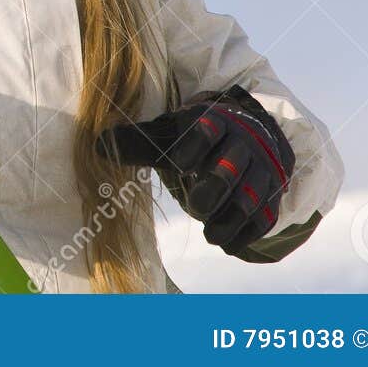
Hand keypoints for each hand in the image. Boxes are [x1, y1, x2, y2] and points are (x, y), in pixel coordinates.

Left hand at [95, 84, 294, 255]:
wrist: (246, 136)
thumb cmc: (195, 137)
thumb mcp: (169, 133)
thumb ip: (137, 142)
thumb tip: (97, 146)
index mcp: (213, 122)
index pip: (206, 131)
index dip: (193, 147)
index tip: (178, 164)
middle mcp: (242, 145)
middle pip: (232, 167)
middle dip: (215, 189)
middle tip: (196, 207)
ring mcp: (261, 171)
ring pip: (252, 196)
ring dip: (232, 218)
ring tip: (210, 236)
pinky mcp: (270, 196)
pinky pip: (265, 217)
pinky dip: (248, 233)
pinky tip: (227, 244)